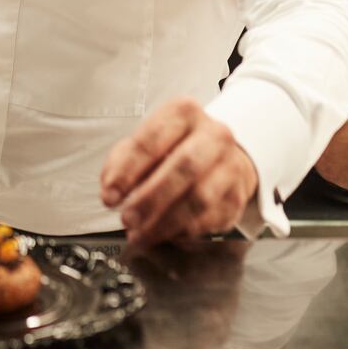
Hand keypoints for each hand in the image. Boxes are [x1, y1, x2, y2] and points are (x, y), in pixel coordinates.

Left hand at [98, 97, 258, 246]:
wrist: (221, 156)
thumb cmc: (177, 148)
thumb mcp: (145, 142)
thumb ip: (122, 162)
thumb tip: (110, 189)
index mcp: (184, 113)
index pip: (152, 139)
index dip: (127, 171)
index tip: (110, 196)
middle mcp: (213, 135)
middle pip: (183, 166)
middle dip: (150, 198)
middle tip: (128, 218)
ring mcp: (231, 165)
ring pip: (200, 198)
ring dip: (166, 222)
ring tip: (142, 235)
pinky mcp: (237, 195)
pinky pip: (210, 219)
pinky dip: (183, 232)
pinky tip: (165, 235)